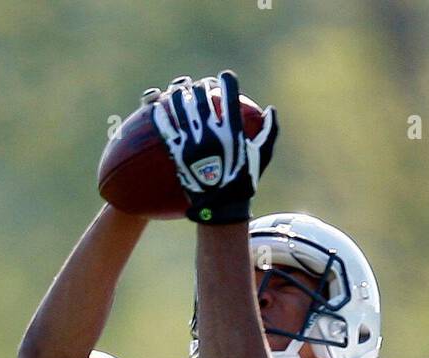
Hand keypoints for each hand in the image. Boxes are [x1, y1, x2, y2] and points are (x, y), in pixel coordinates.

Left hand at [149, 70, 277, 224]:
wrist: (220, 207)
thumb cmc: (244, 182)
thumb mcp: (262, 157)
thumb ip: (269, 131)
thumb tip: (271, 109)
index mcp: (232, 131)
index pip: (228, 94)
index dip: (226, 80)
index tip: (223, 78)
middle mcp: (212, 132)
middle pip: (200, 95)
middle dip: (200, 87)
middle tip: (199, 88)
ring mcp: (192, 141)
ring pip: (179, 105)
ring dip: (178, 93)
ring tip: (178, 91)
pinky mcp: (177, 151)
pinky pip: (165, 125)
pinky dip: (160, 112)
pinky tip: (158, 106)